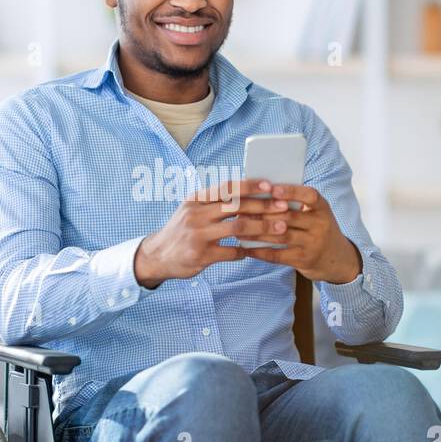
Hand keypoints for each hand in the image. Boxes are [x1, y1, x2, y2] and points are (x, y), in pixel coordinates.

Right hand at [134, 178, 291, 287]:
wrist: (157, 255)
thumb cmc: (181, 230)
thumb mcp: (191, 209)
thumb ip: (214, 202)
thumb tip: (246, 193)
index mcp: (196, 199)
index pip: (226, 187)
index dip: (250, 185)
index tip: (270, 185)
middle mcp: (196, 214)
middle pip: (236, 206)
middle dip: (263, 206)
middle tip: (284, 207)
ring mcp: (198, 235)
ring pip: (237, 227)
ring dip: (261, 227)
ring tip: (279, 228)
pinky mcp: (201, 255)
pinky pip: (231, 252)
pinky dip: (245, 251)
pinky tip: (253, 251)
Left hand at [237, 183, 362, 283]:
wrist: (337, 259)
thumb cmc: (318, 229)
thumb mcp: (315, 213)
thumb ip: (296, 204)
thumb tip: (260, 193)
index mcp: (322, 208)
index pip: (309, 196)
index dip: (291, 192)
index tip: (272, 189)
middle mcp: (320, 225)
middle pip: (289, 216)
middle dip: (263, 213)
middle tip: (241, 209)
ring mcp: (313, 243)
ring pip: (280, 236)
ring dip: (256, 232)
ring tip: (238, 228)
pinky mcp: (304, 260)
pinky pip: (278, 255)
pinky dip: (260, 251)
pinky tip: (246, 248)